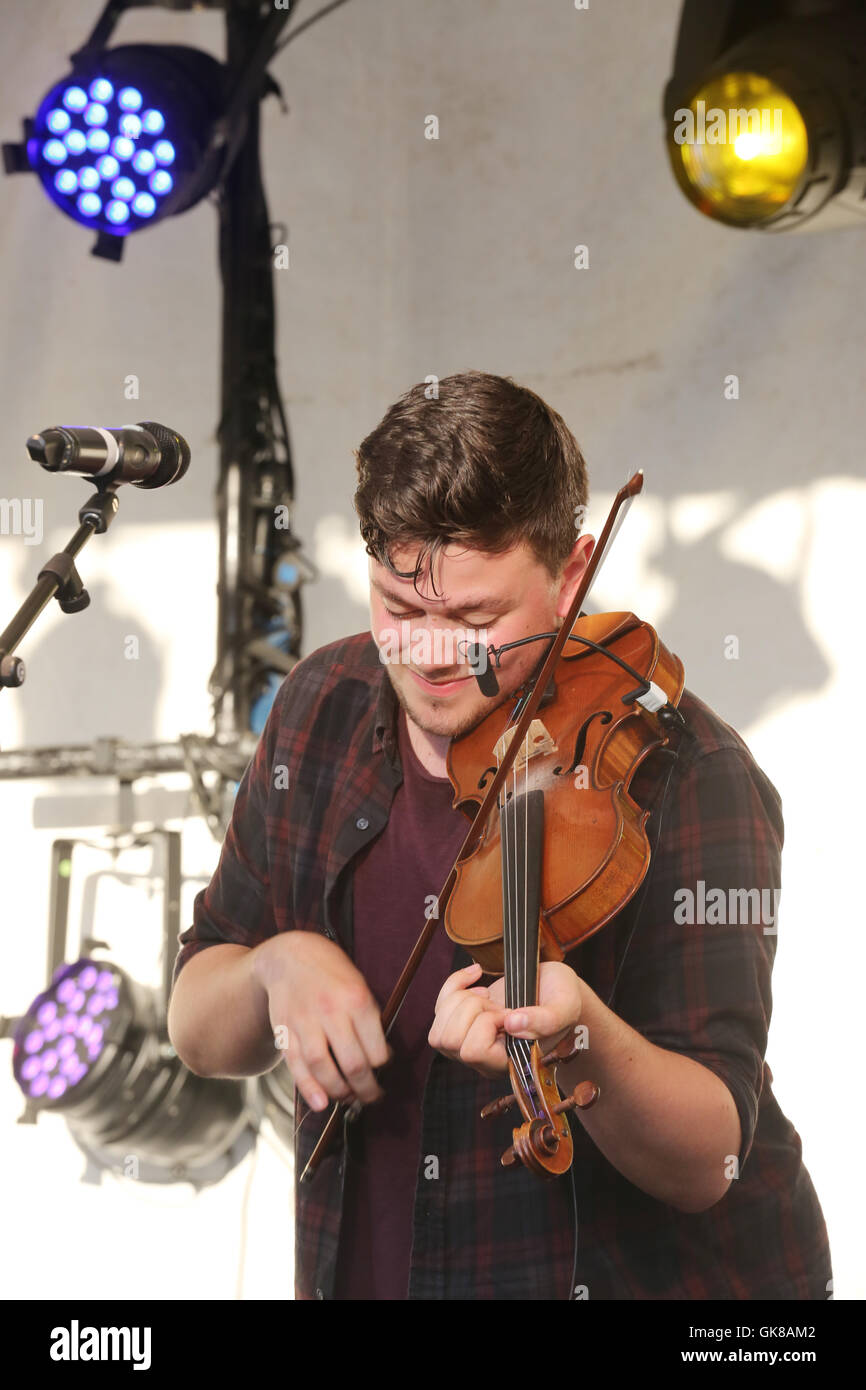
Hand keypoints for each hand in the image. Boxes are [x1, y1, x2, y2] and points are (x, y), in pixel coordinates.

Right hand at [253, 931, 390, 1111]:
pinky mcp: (285, 1030)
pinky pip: (297, 1065)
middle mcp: (331, 1011)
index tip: (384, 1070)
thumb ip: (369, 1018)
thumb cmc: (331, 972)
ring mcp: (305, 1022)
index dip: (383, 1067)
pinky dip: (309, 1088)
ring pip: (323, 1068)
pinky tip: (321, 1103)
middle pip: (353, 1064)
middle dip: (366, 1089)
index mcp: (356, 999)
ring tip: (350, 1099)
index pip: (377, 1049)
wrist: (290, 956)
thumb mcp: (358, 984)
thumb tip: (381, 1057)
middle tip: (372, 1097)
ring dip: (339, 1092)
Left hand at [428, 959, 582, 1078]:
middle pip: (450, 1040)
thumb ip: (546, 1019)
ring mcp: (470, 1043)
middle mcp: (485, 1060)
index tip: (509, 1012)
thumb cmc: (563, 999)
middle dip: (472, 1009)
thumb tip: (512, 1024)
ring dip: (461, 1001)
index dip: (486, 1025)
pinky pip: (440, 1007)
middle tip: (498, 1004)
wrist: (555, 989)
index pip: (473, 1052)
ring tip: (488, 996)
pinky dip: (454, 983)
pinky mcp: (461, 1023)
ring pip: (438, 1031)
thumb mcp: (565, 1006)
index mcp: (509, 1062)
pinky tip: (476, 975)